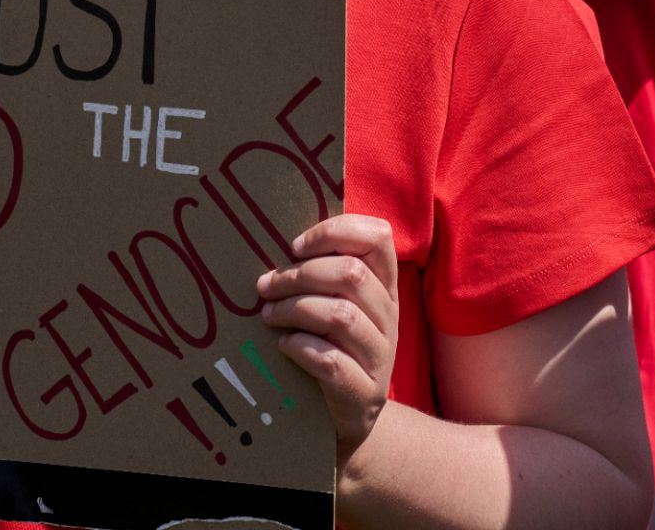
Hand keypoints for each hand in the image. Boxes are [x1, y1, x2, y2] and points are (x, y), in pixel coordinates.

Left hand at [258, 214, 398, 463]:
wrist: (346, 424)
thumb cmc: (330, 351)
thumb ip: (320, 276)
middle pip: (352, 275)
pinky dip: (300, 347)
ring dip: (294, 309)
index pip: (378, 238)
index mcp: (383, 287)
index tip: (295, 246)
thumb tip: (271, 241)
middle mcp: (389, 317)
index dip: (336, 230)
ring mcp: (381, 356)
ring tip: (268, 315)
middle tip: (265, 286)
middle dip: (299, 275)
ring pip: (341, 315)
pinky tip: (283, 346)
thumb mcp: (334, 308)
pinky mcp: (364, 393)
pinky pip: (331, 361)